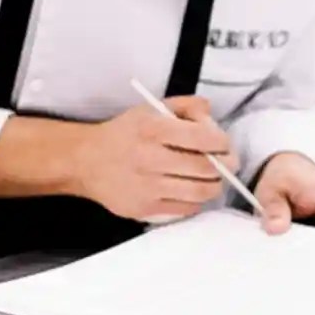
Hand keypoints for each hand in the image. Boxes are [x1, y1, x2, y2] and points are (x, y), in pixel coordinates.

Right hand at [71, 96, 239, 220]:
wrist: (85, 161)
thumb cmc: (125, 133)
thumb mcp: (151, 109)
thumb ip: (186, 106)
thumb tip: (211, 115)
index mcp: (153, 129)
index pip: (204, 138)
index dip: (223, 143)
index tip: (224, 144)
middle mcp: (149, 158)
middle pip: (207, 168)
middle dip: (226, 166)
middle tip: (228, 164)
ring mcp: (146, 186)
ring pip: (200, 192)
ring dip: (215, 185)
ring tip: (213, 179)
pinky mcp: (144, 208)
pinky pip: (186, 208)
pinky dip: (197, 201)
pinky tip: (193, 190)